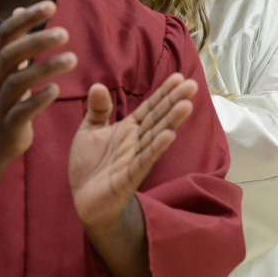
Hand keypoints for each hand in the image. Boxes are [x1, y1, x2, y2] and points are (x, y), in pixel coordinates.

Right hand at [0, 0, 76, 167]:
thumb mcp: (0, 69)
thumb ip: (12, 41)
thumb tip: (17, 9)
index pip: (5, 34)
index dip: (25, 18)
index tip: (51, 4)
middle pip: (9, 55)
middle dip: (36, 41)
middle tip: (65, 33)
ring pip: (16, 83)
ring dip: (44, 69)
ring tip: (72, 60)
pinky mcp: (7, 127)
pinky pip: (20, 112)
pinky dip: (38, 100)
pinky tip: (56, 91)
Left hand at [69, 73, 197, 230]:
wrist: (85, 200)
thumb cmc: (89, 164)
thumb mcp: (89, 130)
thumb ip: (97, 109)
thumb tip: (98, 85)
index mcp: (129, 128)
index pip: (150, 107)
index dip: (164, 93)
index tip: (180, 77)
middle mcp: (136, 141)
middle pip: (158, 118)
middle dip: (174, 102)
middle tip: (193, 85)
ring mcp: (135, 159)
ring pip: (156, 137)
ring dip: (172, 121)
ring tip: (187, 105)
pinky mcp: (128, 177)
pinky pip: (143, 161)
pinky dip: (155, 148)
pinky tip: (169, 136)